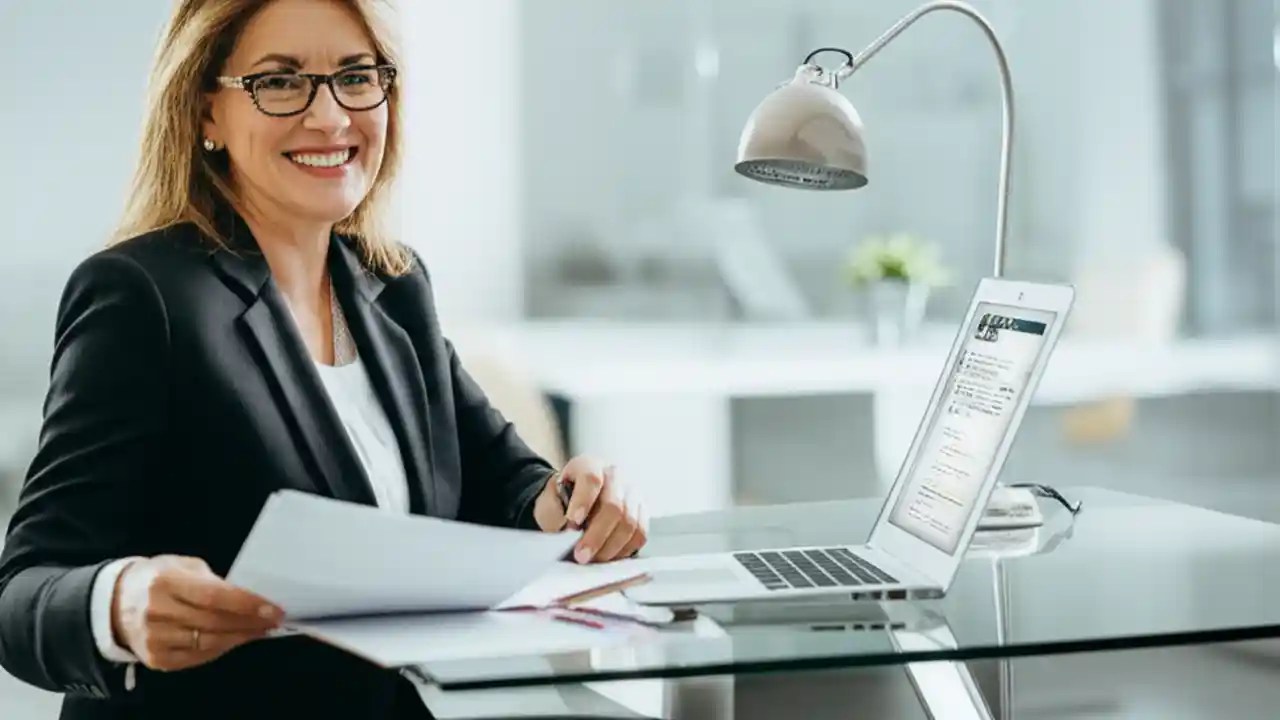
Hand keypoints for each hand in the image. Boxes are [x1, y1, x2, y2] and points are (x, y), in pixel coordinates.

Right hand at [110, 555, 283, 671]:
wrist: (116, 603)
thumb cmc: (159, 578)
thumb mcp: (184, 566)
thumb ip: (213, 581)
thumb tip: (248, 599)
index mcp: (165, 582)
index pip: (214, 596)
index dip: (247, 605)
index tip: (273, 609)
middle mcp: (158, 612)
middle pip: (214, 622)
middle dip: (250, 623)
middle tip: (274, 621)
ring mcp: (155, 639)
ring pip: (209, 643)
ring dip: (240, 637)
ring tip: (260, 630)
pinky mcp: (156, 659)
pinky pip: (197, 658)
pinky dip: (221, 649)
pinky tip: (236, 640)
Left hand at [533, 456, 647, 563]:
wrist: (575, 501)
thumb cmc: (561, 502)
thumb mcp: (550, 502)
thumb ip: (557, 514)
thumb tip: (572, 533)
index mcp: (589, 465)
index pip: (591, 479)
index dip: (583, 501)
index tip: (573, 522)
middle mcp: (615, 475)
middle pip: (614, 506)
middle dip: (597, 535)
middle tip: (581, 555)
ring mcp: (632, 492)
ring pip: (630, 522)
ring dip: (610, 547)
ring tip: (592, 560)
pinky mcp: (642, 511)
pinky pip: (640, 534)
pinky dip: (624, 550)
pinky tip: (607, 556)